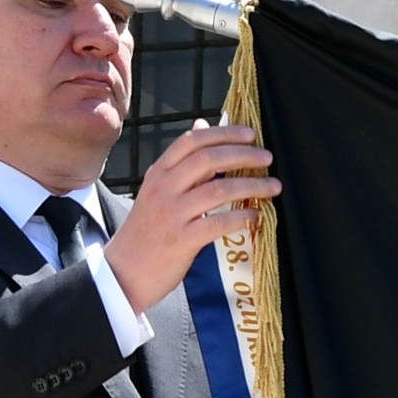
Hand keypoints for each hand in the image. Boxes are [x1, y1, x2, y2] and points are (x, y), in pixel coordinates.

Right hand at [106, 119, 279, 303]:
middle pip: (208, 159)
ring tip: (274, 186)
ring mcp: (172, 214)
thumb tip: (202, 125)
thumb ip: (182, 162)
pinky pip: (218, 223)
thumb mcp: (157, 189)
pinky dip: (241, 218)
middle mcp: (164, 189)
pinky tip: (255, 215)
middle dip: (243, 155)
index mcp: (159, 173)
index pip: (192, 141)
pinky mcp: (182, 240)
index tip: (250, 134)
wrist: (123, 272)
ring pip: (218, 190)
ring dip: (252, 186)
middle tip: (267, 157)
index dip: (224, 133)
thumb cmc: (146, 231)